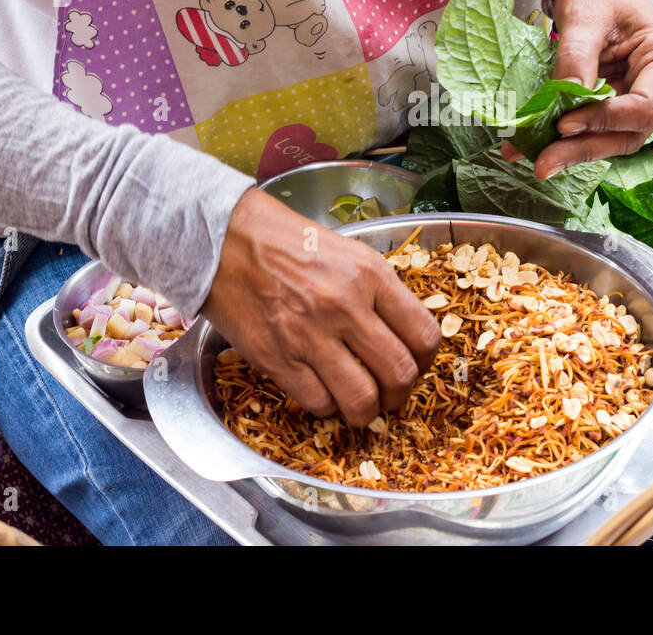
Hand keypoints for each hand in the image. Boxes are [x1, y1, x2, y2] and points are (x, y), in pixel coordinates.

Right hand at [202, 187, 441, 426]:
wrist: (226, 241)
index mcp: (370, 276)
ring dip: (367, 411)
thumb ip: (379, 292)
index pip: (424, 336)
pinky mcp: (278, 359)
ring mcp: (310, 336)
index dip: (426, 362)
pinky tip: (323, 391)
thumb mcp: (349, 252)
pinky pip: (319, 403)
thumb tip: (403, 334)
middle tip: (391, 395)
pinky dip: (327, 407)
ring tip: (361, 405)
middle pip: (400, 374)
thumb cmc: (288, 243)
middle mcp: (346, 307)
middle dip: (401, 395)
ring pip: (362, 400)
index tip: (416, 366)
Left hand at [503, 0, 652, 177]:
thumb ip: (576, 58)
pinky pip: (600, 127)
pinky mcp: (621, 101)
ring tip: (537, 160)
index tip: (563, 124)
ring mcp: (644, 95)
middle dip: (585, 148)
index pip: (645, 106)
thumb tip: (564, 102)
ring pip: (615, 138)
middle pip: (630, 132)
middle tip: (542, 163)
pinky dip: (570, 138)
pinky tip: (539, 146)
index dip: (606, 120)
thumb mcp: (585, 15)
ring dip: (575, 150)